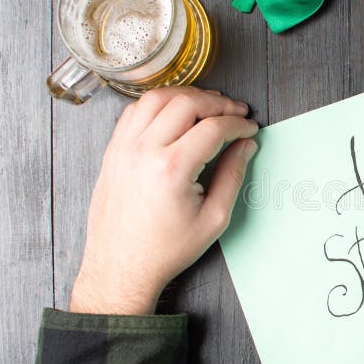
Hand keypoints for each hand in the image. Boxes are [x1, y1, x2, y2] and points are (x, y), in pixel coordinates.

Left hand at [70, 87, 258, 315]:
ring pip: (157, 98)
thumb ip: (233, 175)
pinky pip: (135, 111)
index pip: (213, 127)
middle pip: (186, 103)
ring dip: (187, 96)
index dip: (238, 123)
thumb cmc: (165, 250)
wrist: (121, 267)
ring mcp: (124, 148)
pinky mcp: (113, 151)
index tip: (250, 128)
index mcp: (172, 169)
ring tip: (208, 106)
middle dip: (218, 102)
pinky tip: (175, 113)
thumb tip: (246, 146)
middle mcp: (144, 151)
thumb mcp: (214, 218)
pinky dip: (159, 103)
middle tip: (235, 112)